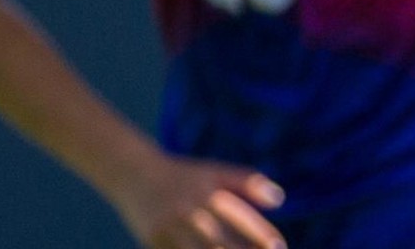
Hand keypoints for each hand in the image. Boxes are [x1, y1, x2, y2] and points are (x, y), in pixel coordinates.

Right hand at [108, 151, 285, 248]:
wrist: (134, 174)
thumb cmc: (184, 175)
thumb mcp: (215, 172)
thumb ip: (248, 183)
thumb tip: (280, 200)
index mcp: (209, 194)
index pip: (241, 219)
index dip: (261, 235)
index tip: (278, 247)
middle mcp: (190, 213)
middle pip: (220, 244)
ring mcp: (169, 230)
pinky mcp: (153, 243)